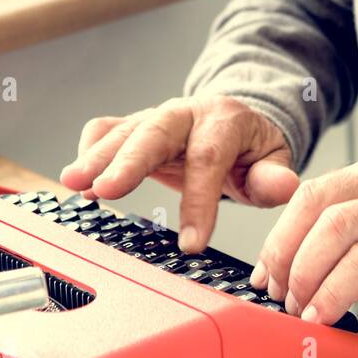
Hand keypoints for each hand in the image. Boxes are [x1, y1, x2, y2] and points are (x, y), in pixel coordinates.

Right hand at [60, 96, 298, 252]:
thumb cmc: (249, 148)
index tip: (192, 244)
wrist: (231, 120)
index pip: (208, 158)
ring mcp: (154, 117)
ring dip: (96, 158)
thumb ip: (274, 177)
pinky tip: (80, 182)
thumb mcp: (273, 159)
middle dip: (127, 162)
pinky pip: (105, 130)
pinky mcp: (132, 126)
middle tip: (104, 190)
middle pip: (153, 134)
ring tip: (72, 182)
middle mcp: (183, 113)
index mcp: (223, 120)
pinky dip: (90, 151)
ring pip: (122, 132)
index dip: (199, 201)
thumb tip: (285, 187)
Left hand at [250, 148, 357, 328]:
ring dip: (307, 274)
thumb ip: (354, 231)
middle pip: (317, 203)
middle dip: (286, 251)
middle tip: (278, 290)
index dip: (282, 232)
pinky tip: (326, 312)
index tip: (268, 269)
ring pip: (337, 229)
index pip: (315, 190)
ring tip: (301, 307)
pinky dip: (336, 290)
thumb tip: (295, 263)